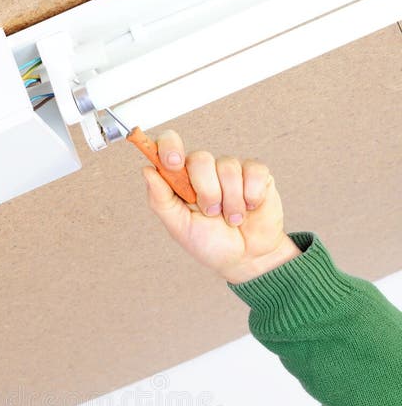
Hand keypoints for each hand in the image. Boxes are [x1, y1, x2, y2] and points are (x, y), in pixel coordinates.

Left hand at [142, 130, 300, 283]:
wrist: (246, 259)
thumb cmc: (211, 244)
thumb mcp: (180, 227)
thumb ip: (161, 200)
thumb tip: (147, 170)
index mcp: (182, 179)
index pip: (170, 146)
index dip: (169, 148)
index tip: (173, 163)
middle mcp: (205, 170)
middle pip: (201, 159)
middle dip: (207, 192)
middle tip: (212, 213)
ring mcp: (231, 170)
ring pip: (228, 169)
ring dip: (231, 203)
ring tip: (232, 219)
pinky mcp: (257, 174)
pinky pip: (253, 173)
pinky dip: (251, 197)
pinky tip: (250, 209)